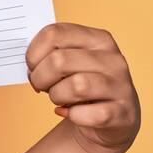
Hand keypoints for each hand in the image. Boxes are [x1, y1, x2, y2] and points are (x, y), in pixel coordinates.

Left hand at [25, 22, 140, 152]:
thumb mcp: (67, 63)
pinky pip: (88, 114)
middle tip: (42, 87)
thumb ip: (49, 55)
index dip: (33, 53)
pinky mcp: (122, 113)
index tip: (33, 66)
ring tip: (60, 99)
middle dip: (40, 78)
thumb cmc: (79, 85)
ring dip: (57, 96)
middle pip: (59, 60)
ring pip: (76, 86)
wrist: (108, 119)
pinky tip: (72, 114)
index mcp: (98, 39)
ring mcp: (121, 86)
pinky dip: (72, 116)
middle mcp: (113, 59)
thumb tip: (30, 64)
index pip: (54, 33)